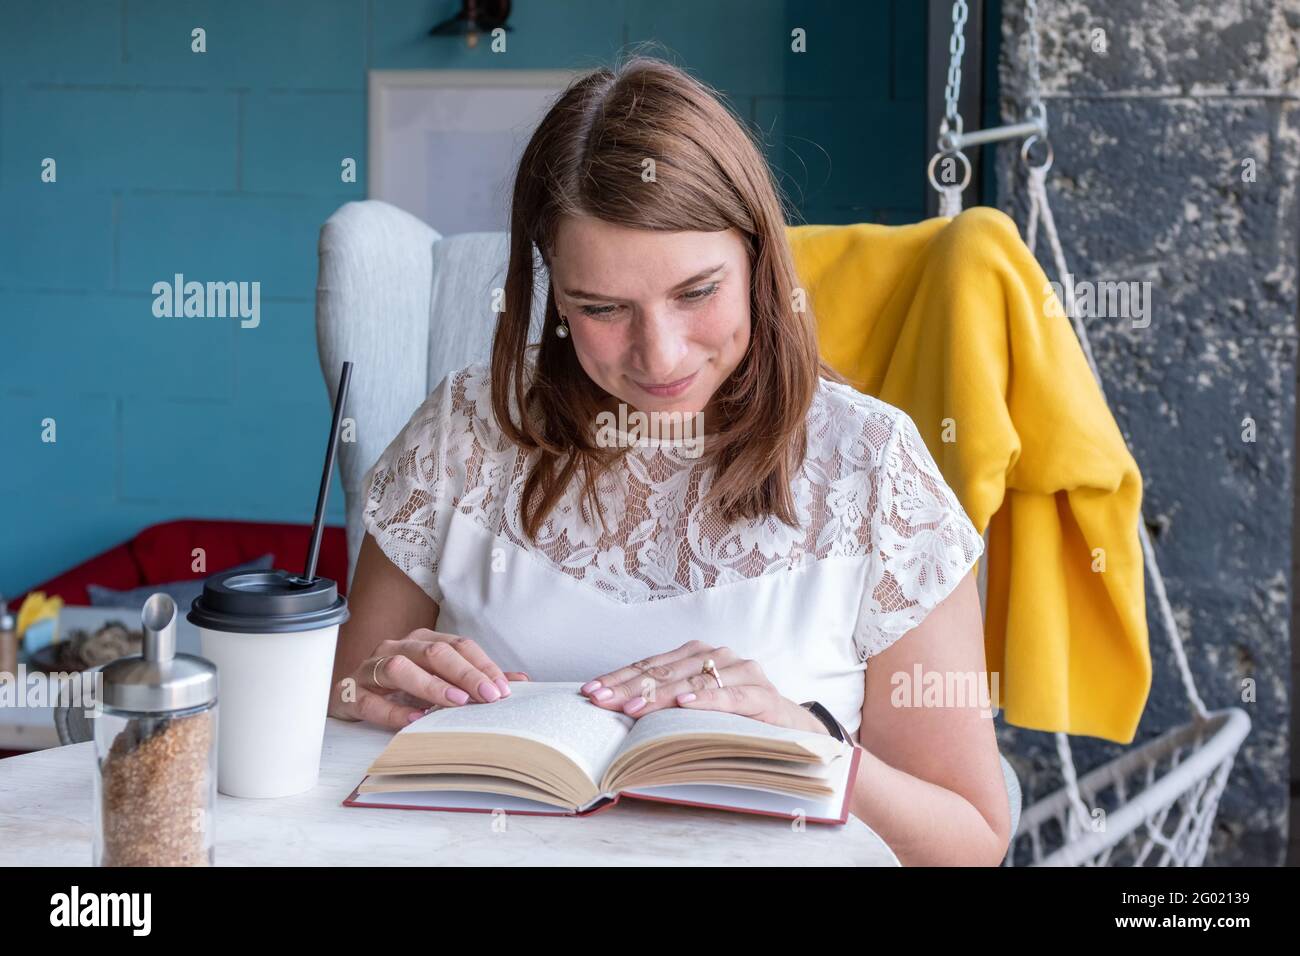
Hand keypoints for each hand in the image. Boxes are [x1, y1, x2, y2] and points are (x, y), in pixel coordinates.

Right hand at [329, 628, 528, 729]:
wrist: (349, 695)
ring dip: (430, 685)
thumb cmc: (401, 688)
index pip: (459, 645)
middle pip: (434, 652)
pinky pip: (371, 700)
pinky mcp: (351, 692)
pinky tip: (415, 720)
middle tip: (487, 696)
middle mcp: (398, 647)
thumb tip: (520, 682)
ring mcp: (372, 667)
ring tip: (455, 702)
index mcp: (423, 640)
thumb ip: (477, 680)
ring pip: (400, 667)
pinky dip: (394, 710)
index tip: (503, 690)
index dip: (483, 666)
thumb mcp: (440, 681)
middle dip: (464, 674)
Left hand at [579, 640, 826, 734]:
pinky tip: (685, 703)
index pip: (649, 664)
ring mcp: (742, 672)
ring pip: (693, 680)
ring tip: (631, 706)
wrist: (790, 727)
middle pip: (665, 671)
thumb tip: (615, 708)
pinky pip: (730, 696)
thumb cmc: (734, 717)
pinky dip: (707, 699)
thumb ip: (664, 700)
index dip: (618, 677)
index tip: (590, 691)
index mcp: (697, 654)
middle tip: (600, 700)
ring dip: (659, 694)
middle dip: (628, 687)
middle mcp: (717, 656)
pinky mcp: (762, 694)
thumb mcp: (695, 706)